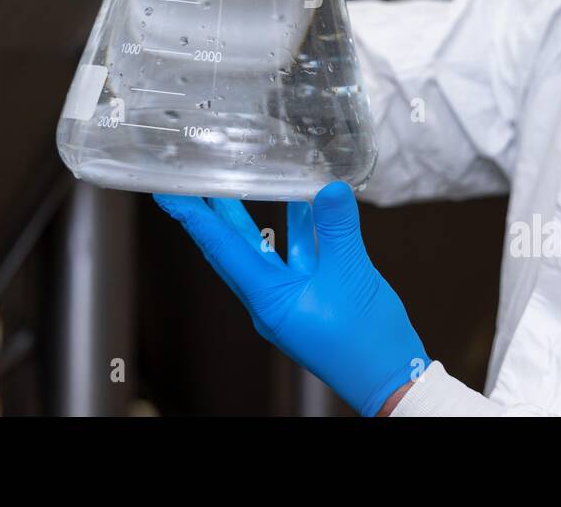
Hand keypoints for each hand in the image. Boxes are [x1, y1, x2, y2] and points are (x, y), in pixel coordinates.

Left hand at [155, 181, 428, 416]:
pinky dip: (299, 229)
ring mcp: (291, 299)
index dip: (193, 217)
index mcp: (267, 299)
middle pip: (234, 246)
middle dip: (214, 211)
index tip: (168, 194)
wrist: (393, 380)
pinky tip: (306, 202)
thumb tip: (329, 188)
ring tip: (242, 180)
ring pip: (266, 248)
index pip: (220, 248)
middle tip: (195, 180)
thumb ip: (337, 230)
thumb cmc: (365, 344)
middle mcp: (271, 299)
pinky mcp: (313, 298)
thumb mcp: (351, 277)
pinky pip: (298, 256)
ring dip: (256, 215)